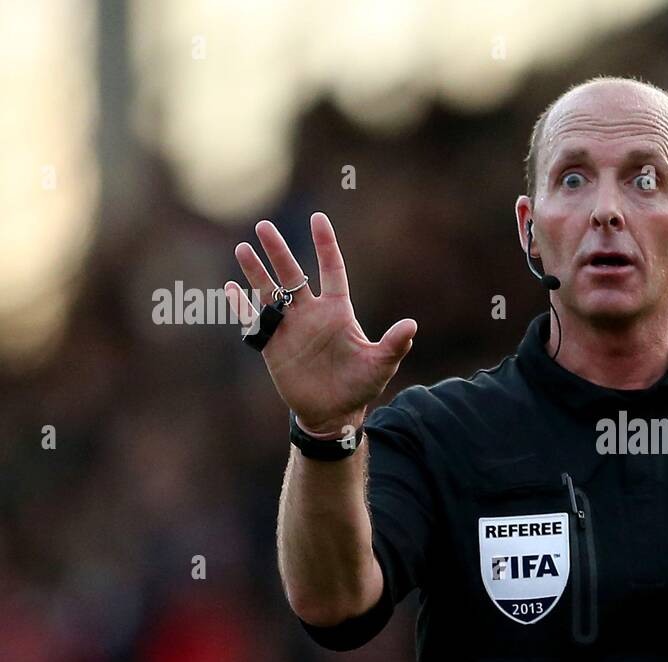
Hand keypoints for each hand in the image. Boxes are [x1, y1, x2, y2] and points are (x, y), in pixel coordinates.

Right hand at [225, 212, 416, 435]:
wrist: (334, 412)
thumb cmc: (360, 385)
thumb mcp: (380, 365)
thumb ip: (394, 345)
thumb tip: (412, 326)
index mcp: (337, 311)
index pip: (331, 269)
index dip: (325, 244)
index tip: (318, 218)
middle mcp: (311, 313)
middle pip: (292, 275)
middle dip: (278, 251)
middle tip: (264, 226)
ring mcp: (290, 327)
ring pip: (269, 292)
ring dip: (256, 272)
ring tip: (243, 248)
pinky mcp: (272, 346)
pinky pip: (253, 322)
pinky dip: (241, 306)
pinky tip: (230, 288)